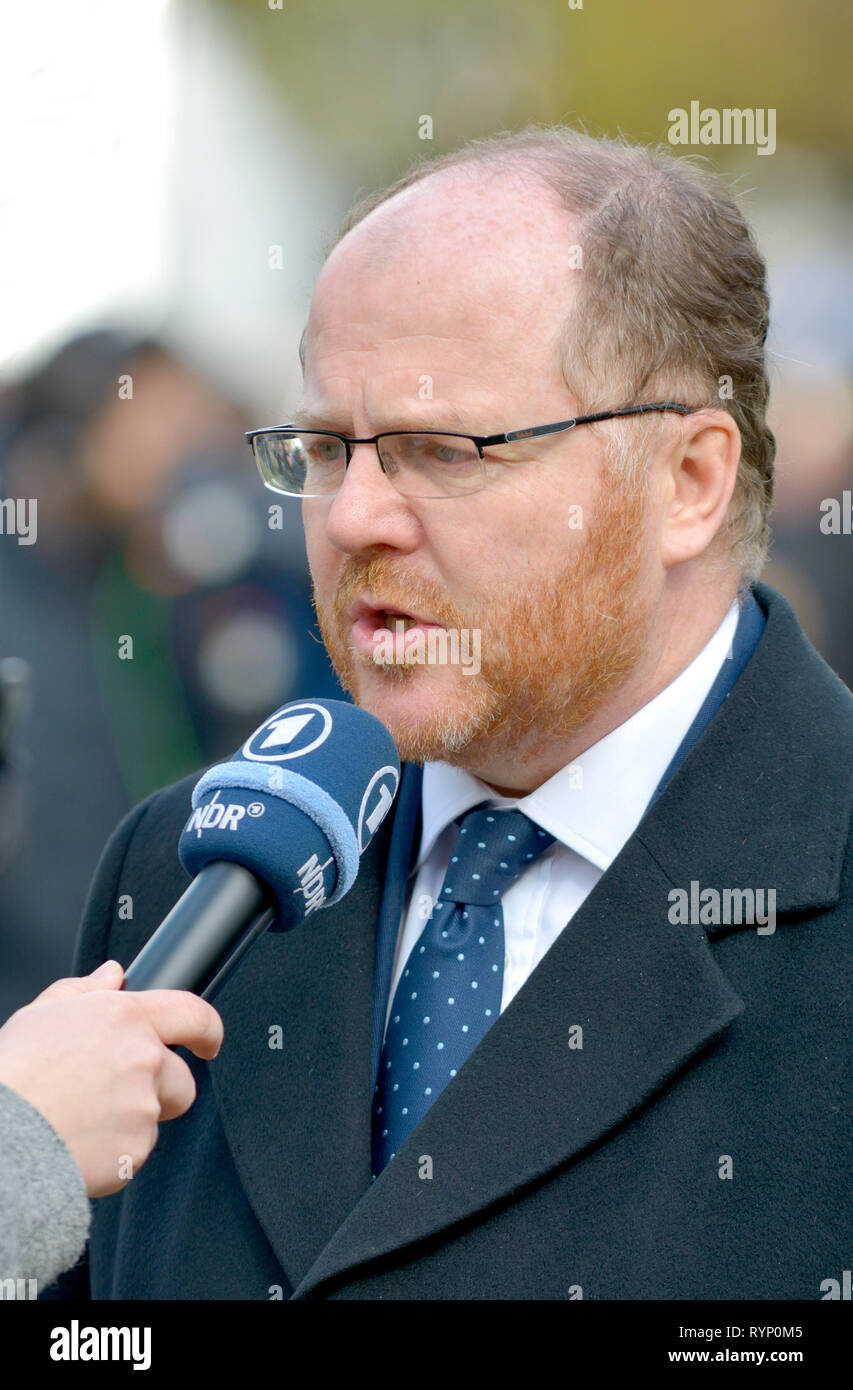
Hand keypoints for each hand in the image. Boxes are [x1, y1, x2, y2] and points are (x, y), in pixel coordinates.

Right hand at [0, 961, 223, 1195]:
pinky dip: (114, 1153)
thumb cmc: (12, 1077)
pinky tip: (78, 1144)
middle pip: (180, 1079)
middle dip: (158, 1090)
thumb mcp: (40, 1017)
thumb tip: (113, 974)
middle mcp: (143, 1059)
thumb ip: (84, 990)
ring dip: (131, 1122)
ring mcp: (143, 1107)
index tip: (207, 1042)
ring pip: (156, 1117)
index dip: (207, 1029)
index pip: (193, 1013)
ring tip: (82, 1120)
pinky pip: (135, 1153)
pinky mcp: (136, 1150)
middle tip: (111, 1096)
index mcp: (124, 1018)